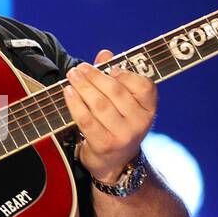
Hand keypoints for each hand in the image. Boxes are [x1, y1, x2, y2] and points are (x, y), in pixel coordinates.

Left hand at [63, 49, 155, 183]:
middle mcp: (140, 123)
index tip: (110, 68)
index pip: (144, 86)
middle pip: (116, 92)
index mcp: (149, 110)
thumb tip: (105, 53)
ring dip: (83, 87)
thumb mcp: (123, 103)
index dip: (126, 74)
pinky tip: (67, 92)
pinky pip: (86, 119)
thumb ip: (115, 77)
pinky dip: (75, 103)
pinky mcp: (104, 144)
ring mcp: (123, 135)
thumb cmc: (118, 124)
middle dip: (95, 76)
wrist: (115, 163)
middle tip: (80, 68)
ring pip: (100, 104)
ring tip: (72, 76)